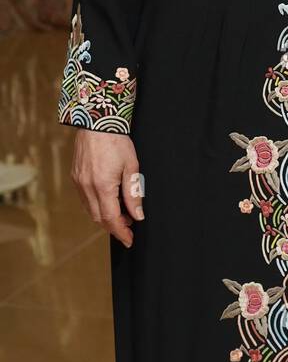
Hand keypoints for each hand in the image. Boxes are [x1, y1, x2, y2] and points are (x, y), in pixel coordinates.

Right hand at [71, 131, 143, 247]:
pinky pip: (84, 199)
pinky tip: (108, 201)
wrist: (96, 122)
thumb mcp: (132, 167)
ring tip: (122, 214)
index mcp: (102, 186)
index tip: (129, 240)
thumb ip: (133, 193)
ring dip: (104, 217)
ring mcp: (78, 182)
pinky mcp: (75, 177)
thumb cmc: (117, 141)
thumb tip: (138, 215)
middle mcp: (87, 187)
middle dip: (114, 227)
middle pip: (98, 218)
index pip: (111, 219)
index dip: (121, 232)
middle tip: (129, 227)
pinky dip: (96, 206)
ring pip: (90, 210)